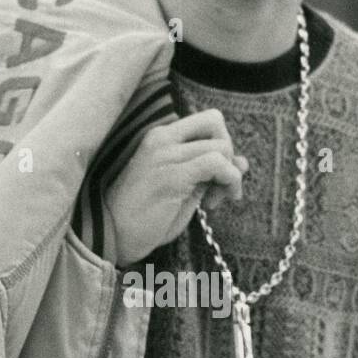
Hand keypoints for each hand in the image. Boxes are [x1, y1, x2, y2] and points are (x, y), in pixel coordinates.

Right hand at [104, 108, 248, 265]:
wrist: (114, 237)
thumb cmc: (146, 217)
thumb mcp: (184, 189)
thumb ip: (210, 172)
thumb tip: (244, 162)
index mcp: (160, 137)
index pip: (207, 121)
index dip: (221, 145)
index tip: (216, 177)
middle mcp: (161, 138)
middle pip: (215, 122)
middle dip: (228, 152)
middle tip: (219, 185)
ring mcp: (165, 154)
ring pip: (220, 145)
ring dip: (229, 175)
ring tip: (213, 201)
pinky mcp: (171, 175)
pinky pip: (216, 162)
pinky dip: (228, 180)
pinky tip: (214, 203)